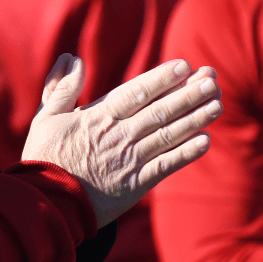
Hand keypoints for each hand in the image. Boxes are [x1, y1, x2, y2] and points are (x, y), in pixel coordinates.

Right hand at [22, 54, 222, 226]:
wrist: (48, 204)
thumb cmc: (44, 157)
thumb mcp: (46, 117)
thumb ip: (61, 87)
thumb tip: (72, 58)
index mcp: (98, 117)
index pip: (136, 92)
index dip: (162, 79)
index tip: (185, 66)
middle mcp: (119, 136)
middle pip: (161, 111)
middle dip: (189, 93)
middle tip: (213, 78)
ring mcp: (130, 160)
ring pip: (169, 135)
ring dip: (195, 118)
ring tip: (217, 103)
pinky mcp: (137, 184)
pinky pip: (167, 165)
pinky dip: (187, 153)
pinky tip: (206, 141)